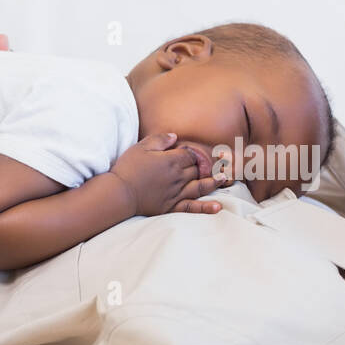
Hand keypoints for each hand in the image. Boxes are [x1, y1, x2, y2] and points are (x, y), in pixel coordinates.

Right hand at [107, 133, 225, 215]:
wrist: (119, 193)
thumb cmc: (128, 168)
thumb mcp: (141, 147)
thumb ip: (160, 140)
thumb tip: (175, 136)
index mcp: (172, 160)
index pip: (190, 155)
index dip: (193, 153)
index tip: (193, 153)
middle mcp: (178, 177)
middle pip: (197, 169)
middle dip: (206, 165)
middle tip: (219, 163)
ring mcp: (177, 193)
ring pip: (201, 186)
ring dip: (214, 182)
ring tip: (225, 178)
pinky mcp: (172, 207)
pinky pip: (192, 207)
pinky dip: (206, 208)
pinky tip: (218, 207)